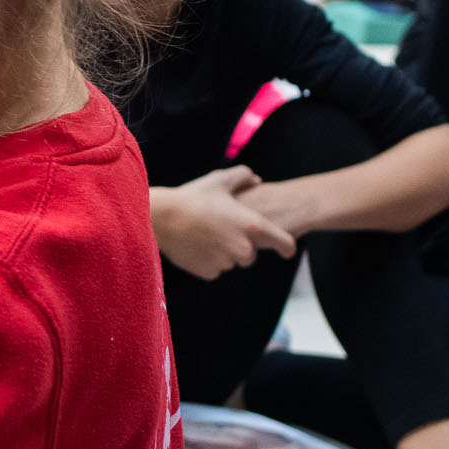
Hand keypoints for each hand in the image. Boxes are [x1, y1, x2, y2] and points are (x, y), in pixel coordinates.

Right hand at [151, 169, 297, 280]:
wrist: (162, 218)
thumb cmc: (193, 197)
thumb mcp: (219, 180)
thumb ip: (243, 176)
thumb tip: (256, 180)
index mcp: (252, 226)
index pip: (285, 244)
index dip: (287, 247)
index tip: (285, 250)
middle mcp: (244, 248)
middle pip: (251, 255)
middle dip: (241, 246)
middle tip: (222, 230)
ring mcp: (227, 263)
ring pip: (231, 261)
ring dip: (223, 252)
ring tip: (204, 234)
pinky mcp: (210, 272)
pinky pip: (214, 269)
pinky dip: (208, 260)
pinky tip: (195, 244)